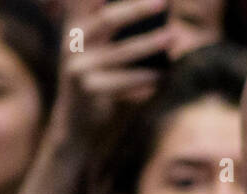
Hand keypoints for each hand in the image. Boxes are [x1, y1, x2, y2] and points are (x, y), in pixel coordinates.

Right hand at [58, 0, 172, 133]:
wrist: (78, 128)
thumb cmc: (100, 86)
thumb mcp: (103, 56)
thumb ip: (118, 35)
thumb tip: (163, 25)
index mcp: (76, 28)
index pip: (87, 1)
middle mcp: (73, 42)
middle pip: (107, 19)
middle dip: (136, 9)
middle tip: (163, 2)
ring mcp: (78, 65)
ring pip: (121, 51)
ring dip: (150, 43)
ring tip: (174, 36)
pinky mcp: (87, 87)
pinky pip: (125, 80)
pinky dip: (146, 78)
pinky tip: (163, 76)